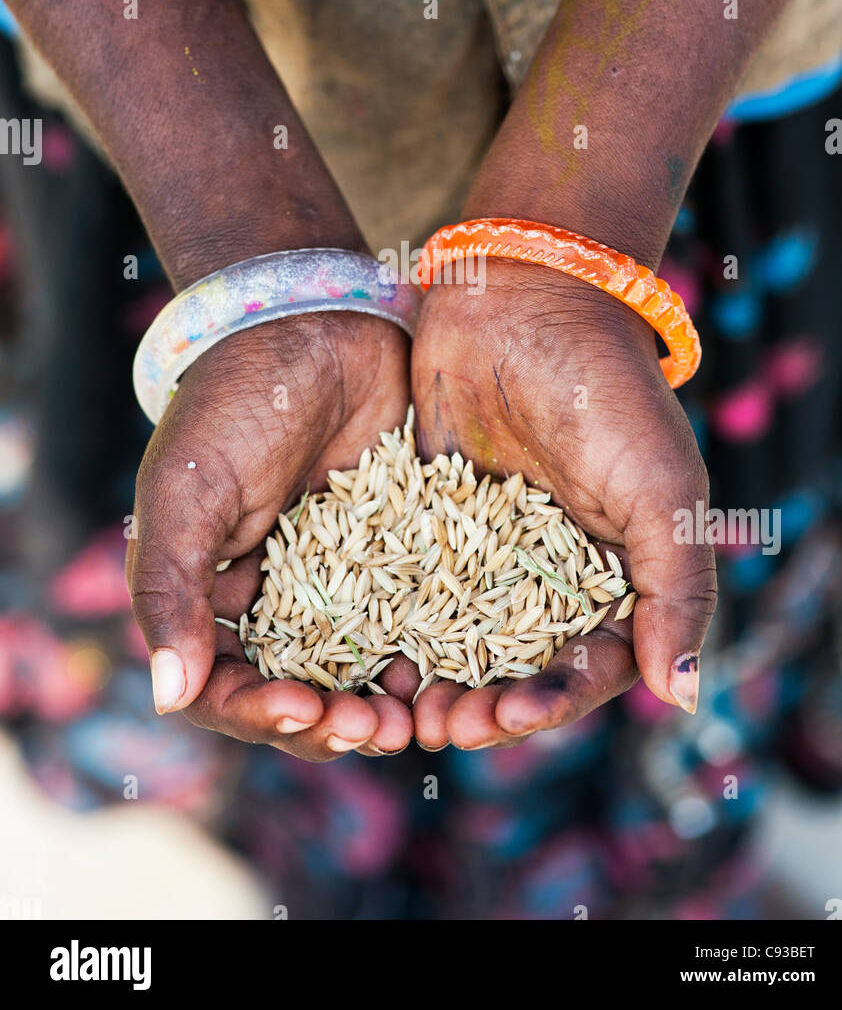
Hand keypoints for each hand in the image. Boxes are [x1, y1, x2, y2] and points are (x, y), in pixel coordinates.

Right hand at [129, 311, 413, 759]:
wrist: (313, 325)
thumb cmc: (233, 404)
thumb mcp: (188, 494)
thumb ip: (172, 591)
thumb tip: (170, 698)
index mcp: (212, 594)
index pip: (226, 688)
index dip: (260, 714)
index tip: (305, 710)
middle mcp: (276, 599)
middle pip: (299, 694)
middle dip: (333, 723)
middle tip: (378, 732)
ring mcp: (340, 579)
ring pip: (361, 669)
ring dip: (384, 703)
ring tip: (421, 719)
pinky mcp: (398, 551)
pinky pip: (413, 617)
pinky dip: (428, 652)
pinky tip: (456, 668)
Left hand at [408, 259, 715, 749]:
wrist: (526, 298)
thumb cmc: (609, 392)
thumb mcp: (661, 490)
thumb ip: (677, 589)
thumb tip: (683, 695)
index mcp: (612, 576)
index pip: (587, 668)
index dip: (552, 702)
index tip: (512, 714)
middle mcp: (546, 573)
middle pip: (514, 669)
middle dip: (482, 706)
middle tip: (440, 726)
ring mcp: (483, 547)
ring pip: (454, 640)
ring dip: (432, 681)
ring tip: (398, 704)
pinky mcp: (425, 516)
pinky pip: (404, 584)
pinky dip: (388, 624)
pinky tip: (361, 651)